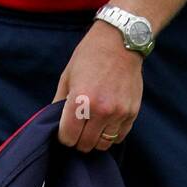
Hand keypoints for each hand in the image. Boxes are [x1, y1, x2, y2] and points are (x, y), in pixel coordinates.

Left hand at [51, 21, 143, 151]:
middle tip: (78, 129)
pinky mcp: (132, 112)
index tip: (66, 130)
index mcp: (80, 100)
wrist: (120, 42)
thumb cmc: (90, 57)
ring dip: (95, 139)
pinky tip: (106, 122)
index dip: (64, 136)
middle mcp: (100, 110)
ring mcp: (119, 112)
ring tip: (93, 126)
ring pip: (103, 144)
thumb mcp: (67, 77)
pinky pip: (119, 136)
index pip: (68, 137)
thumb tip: (54, 124)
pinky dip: (111, 134)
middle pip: (85, 144)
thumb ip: (59, 103)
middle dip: (78, 139)